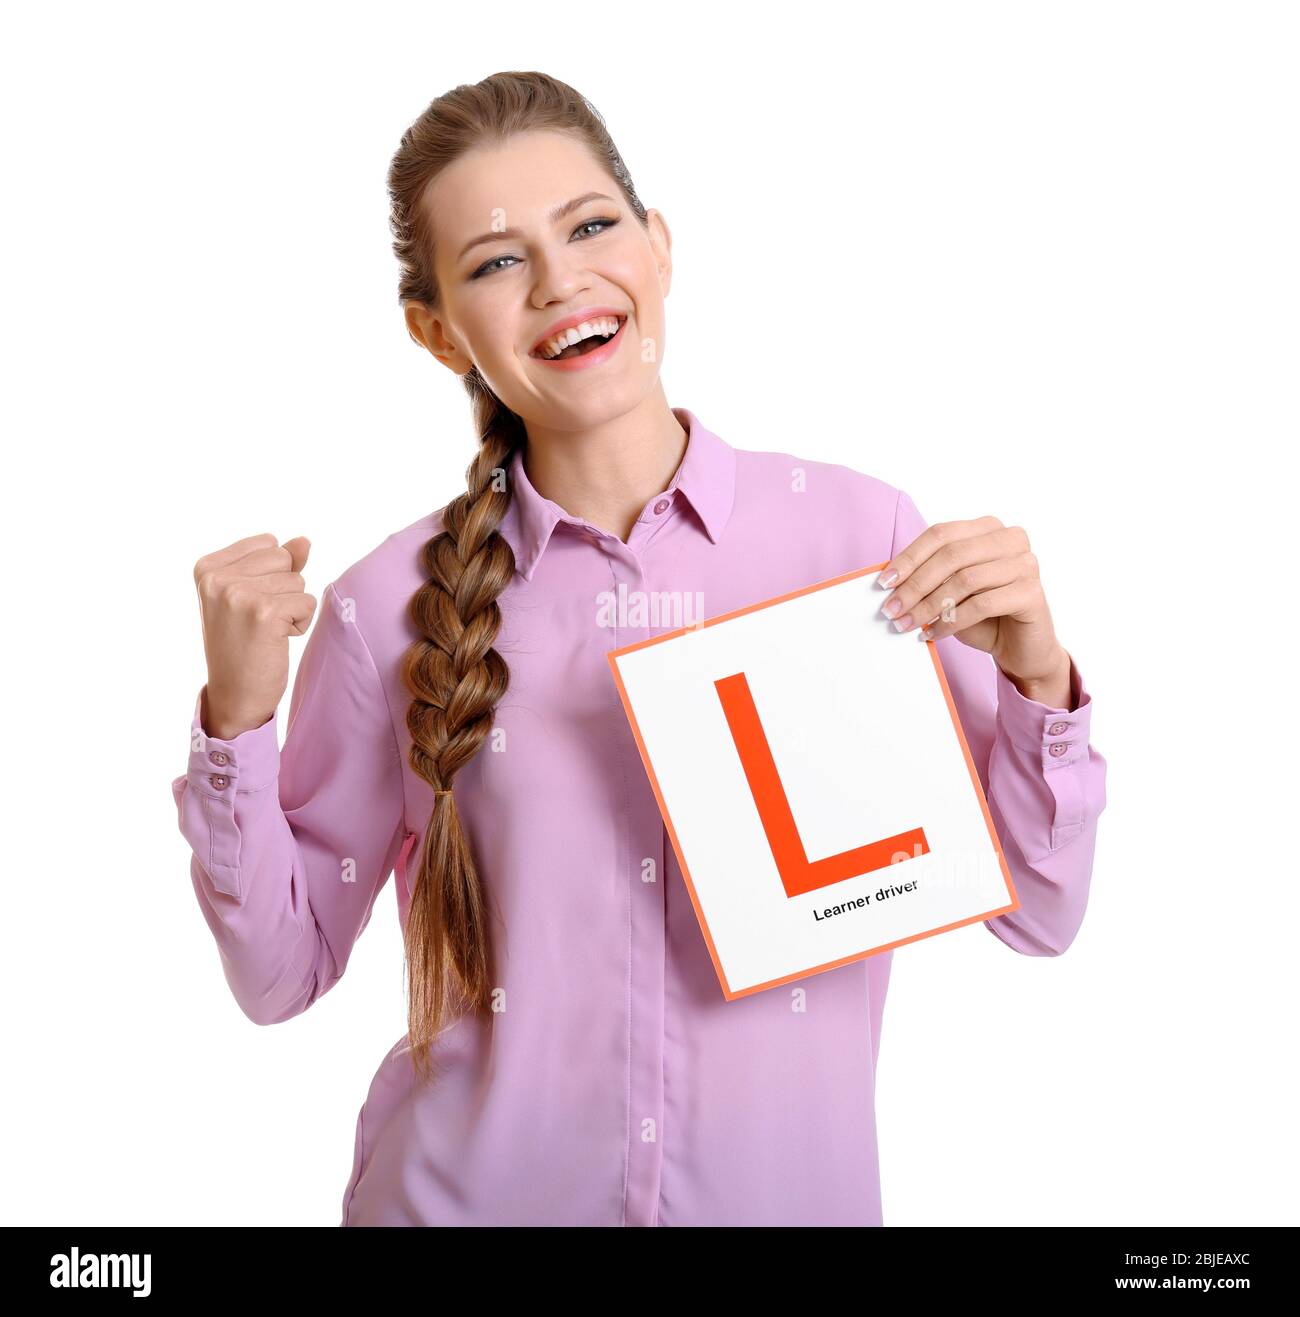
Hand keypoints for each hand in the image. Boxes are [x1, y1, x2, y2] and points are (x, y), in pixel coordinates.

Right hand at [193, 533, 315, 738]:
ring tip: (266, 631)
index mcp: (207, 567)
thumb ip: (278, 563)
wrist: (236, 693)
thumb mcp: (251, 595)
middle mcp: (217, 578)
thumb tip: (304, 541)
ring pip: (298, 581)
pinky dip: (300, 624)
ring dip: (292, 609)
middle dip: (284, 590)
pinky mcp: (263, 612)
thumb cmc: (244, 643)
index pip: (269, 544)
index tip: (247, 606)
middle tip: (259, 621)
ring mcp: (238, 594)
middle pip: (285, 559)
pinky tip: (276, 641)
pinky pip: (307, 602)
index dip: (272, 576)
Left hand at [876, 516, 1070, 699]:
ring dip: (929, 606)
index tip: (884, 583)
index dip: (909, 558)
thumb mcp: (950, 590)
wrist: (1021, 648)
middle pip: (951, 555)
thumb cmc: (983, 617)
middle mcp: (1010, 538)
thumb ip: (928, 577)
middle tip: (891, 609)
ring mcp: (1025, 563)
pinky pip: (982, 605)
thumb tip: (888, 578)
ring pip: (965, 580)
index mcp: (988, 528)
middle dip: (915, 585)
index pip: (940, 534)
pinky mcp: (1031, 592)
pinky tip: (933, 632)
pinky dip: (951, 621)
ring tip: (907, 624)